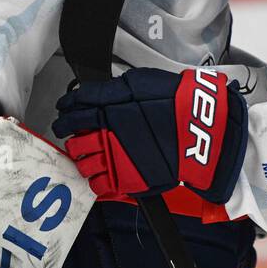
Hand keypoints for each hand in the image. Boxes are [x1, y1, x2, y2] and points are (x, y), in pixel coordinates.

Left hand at [52, 67, 248, 204]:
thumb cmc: (175, 101)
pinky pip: (99, 185)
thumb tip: (92, 95)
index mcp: (108, 105)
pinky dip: (97, 180)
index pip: (73, 107)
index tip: (65, 112)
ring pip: (82, 163)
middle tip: (76, 136)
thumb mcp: (141, 82)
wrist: (200, 129)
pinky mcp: (126, 179)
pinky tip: (102, 173)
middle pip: (72, 138)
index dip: (66, 110)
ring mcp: (114, 158)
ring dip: (82, 159)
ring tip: (89, 156)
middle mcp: (106, 131)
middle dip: (70, 136)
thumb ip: (113, 90)